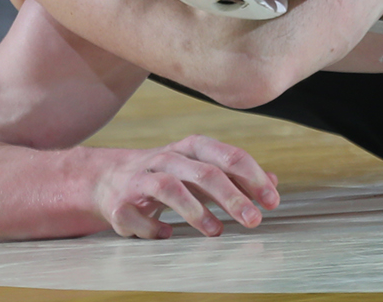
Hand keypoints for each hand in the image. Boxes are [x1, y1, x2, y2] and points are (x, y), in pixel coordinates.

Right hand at [94, 134, 279, 238]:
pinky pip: (137, 216)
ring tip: (216, 231)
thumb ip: (237, 176)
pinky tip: (167, 235)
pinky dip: (152, 228)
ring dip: (195, 211)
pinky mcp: (119, 203)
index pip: (229, 156)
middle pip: (204, 172)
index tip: (272, 201)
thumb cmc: (168, 174)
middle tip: (254, 220)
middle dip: (232, 197)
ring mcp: (140, 179)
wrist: (109, 178)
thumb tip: (273, 183)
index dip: (254, 178)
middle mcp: (167, 158)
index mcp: (191, 148)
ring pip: (169, 188)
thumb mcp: (202, 169)